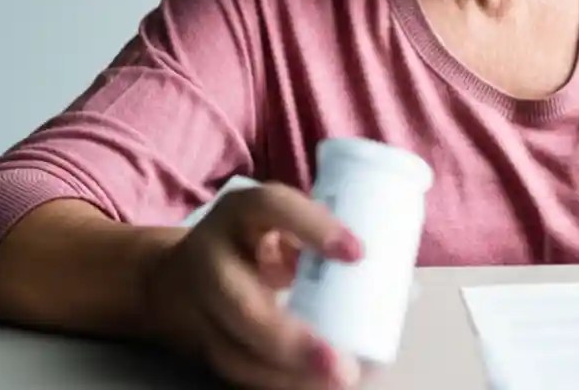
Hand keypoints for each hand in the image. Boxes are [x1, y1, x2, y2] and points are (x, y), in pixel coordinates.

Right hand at [141, 183, 365, 388]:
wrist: (176, 273)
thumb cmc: (257, 241)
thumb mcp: (283, 224)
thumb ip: (328, 243)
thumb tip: (402, 285)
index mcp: (241, 211)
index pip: (272, 207)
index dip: (314, 227)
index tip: (358, 254)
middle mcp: (211, 255)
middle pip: (240, 302)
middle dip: (290, 338)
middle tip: (342, 364)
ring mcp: (197, 304)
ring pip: (232, 348)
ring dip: (286, 374)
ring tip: (336, 381)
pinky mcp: (199, 341)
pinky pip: (235, 368)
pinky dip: (276, 382)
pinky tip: (312, 387)